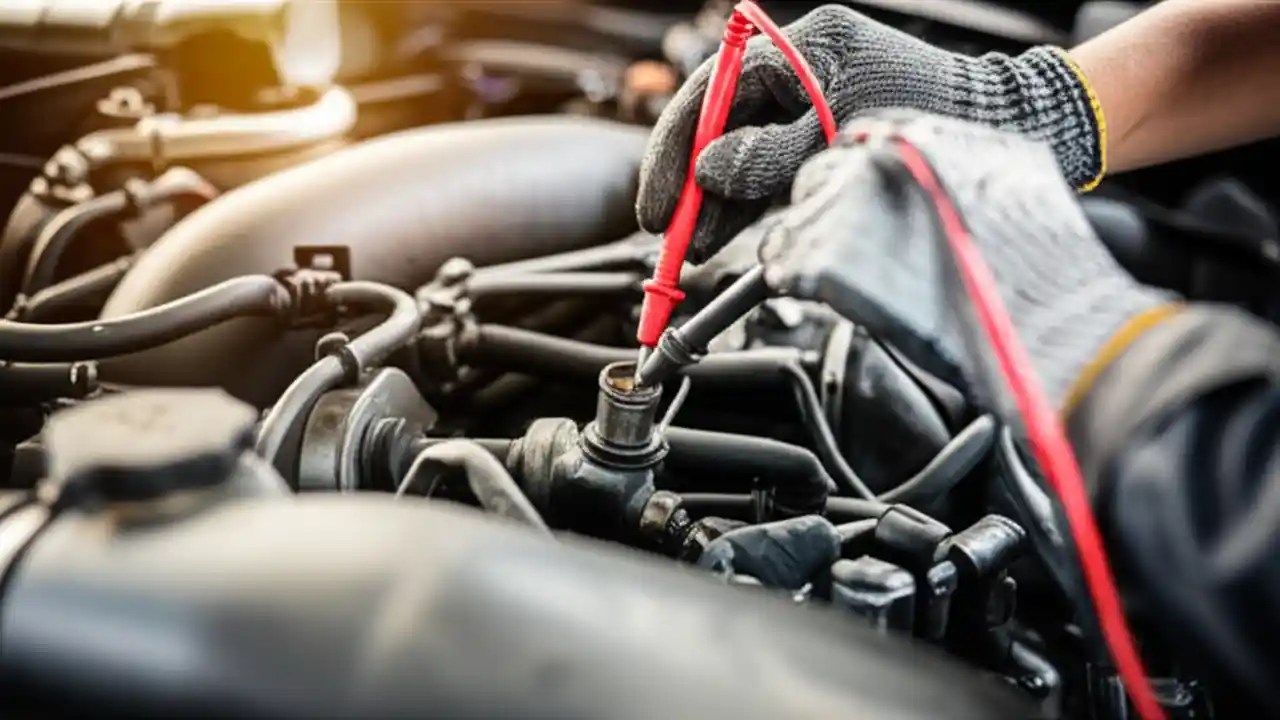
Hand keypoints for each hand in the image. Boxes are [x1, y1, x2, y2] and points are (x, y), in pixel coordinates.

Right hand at [637, 4, 1103, 262]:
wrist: (1000, 126)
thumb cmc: (934, 116)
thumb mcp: (843, 134)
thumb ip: (772, 155)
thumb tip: (709, 172)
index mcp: (799, 47)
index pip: (711, 95)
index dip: (675, 153)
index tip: (661, 205)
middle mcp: (794, 71)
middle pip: (714, 127)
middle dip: (688, 186)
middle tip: (667, 235)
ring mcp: (804, 106)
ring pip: (736, 156)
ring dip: (712, 205)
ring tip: (694, 250)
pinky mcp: (816, 138)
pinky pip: (764, 171)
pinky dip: (742, 205)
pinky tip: (722, 236)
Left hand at [756, 110, 1172, 412]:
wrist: (1050, 328)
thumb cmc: (1042, 265)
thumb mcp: (1008, 176)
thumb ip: (953, 159)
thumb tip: (920, 166)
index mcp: (920, 133)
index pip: (855, 146)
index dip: (850, 183)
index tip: (850, 207)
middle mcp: (878, 162)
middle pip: (816, 182)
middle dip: (820, 216)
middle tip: (834, 248)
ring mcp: (850, 211)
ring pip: (793, 225)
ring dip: (801, 251)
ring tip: (820, 275)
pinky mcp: (831, 266)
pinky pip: (786, 269)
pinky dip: (793, 283)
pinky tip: (814, 294)